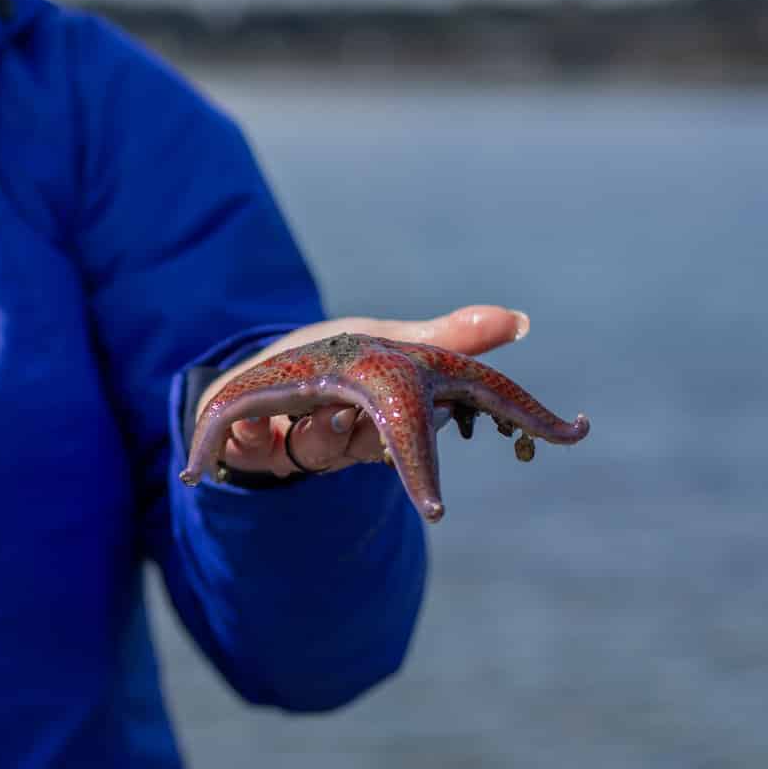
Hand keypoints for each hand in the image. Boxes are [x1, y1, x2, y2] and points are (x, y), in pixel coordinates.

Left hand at [203, 305, 529, 477]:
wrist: (258, 380)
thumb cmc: (332, 361)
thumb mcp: (386, 342)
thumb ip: (446, 336)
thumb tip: (521, 321)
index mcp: (386, 418)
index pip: (418, 434)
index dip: (433, 447)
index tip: (434, 429)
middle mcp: (349, 438)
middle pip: (369, 447)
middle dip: (370, 439)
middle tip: (367, 422)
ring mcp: (302, 444)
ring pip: (321, 447)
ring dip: (322, 433)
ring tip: (322, 416)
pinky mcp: (254, 446)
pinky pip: (251, 446)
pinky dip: (248, 435)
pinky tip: (247, 423)